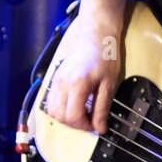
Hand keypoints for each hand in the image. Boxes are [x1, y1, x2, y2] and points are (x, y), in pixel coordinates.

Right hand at [44, 14, 122, 133]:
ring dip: (66, 117)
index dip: (84, 126)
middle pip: (59, 116)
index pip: (72, 116)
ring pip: (52, 110)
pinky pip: (52, 100)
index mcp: (77, 84)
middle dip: (74, 124)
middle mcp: (62, 83)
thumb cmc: (105, 55)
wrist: (97, 33)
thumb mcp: (109, 84)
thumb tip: (100, 127)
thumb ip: (102, 108)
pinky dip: (61, 108)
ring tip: (82, 113)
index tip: (95, 125)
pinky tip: (75, 105)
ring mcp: (56, 80)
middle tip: (89, 121)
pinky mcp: (56, 78)